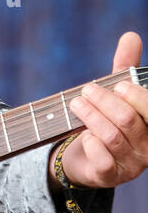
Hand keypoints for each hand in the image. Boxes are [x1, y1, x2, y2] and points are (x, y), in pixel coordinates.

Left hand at [50, 31, 147, 189]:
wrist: (87, 158)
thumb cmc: (107, 121)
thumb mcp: (117, 94)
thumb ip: (125, 67)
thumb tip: (131, 35)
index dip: (136, 96)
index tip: (116, 84)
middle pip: (128, 120)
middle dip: (104, 101)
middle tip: (86, 90)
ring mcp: (131, 165)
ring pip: (111, 136)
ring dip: (90, 116)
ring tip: (76, 103)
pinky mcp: (111, 177)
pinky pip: (102, 159)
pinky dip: (90, 143)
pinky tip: (84, 134)